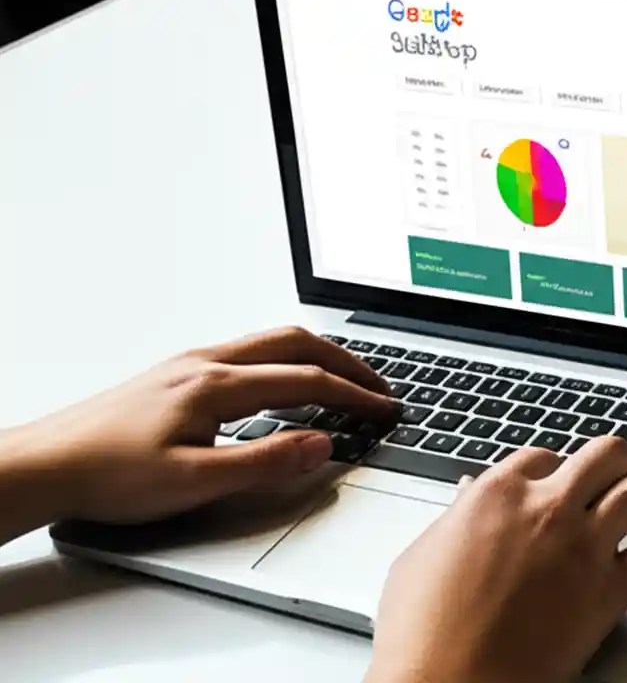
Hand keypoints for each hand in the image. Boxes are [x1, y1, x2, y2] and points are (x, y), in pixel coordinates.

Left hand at [0, 326, 394, 531]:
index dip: (353, 395)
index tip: (384, 409)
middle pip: (295, 344)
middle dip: (346, 362)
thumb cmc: (107, 473)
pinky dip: (286, 360)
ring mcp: (190, 364)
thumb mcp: (195, 481)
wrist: (45, 465)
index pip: (306, 380)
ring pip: (270, 341)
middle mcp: (206, 363)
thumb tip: (320, 444)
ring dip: (316, 356)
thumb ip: (265, 462)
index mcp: (217, 385)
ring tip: (343, 378)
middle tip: (378, 386)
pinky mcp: (177, 375)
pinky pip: (247, 352)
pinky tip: (284, 383)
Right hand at [367, 437, 626, 682]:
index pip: (545, 456)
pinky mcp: (611, 590)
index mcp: (498, 494)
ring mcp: (584, 546)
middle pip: (605, 454)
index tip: (555, 486)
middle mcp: (548, 510)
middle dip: (611, 463)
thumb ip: (457, 519)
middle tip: (611, 477)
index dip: (553, 472)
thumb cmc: (425, 633)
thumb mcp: (422, 556)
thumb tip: (469, 500)